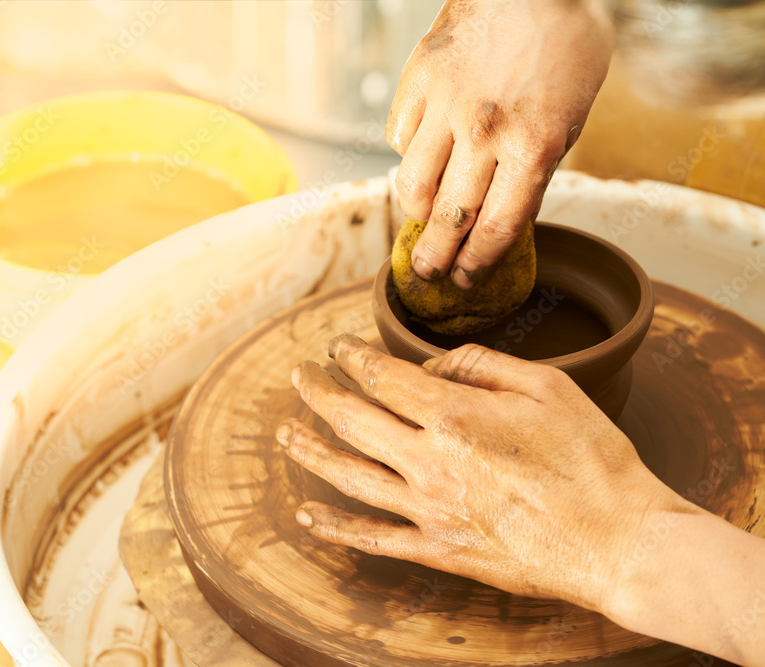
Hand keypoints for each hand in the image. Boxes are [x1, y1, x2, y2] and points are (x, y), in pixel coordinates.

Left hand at [276, 334, 687, 613]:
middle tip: (299, 377)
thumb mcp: (548, 386)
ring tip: (284, 434)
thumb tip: (433, 368)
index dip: (352, 358)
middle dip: (318, 393)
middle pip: (352, 420)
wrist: (619, 541)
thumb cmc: (592, 459)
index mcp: (454, 416)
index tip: (337, 349)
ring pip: (348, 476)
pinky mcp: (438, 550)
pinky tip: (306, 515)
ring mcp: (428, 510)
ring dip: (309, 450)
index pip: (382, 377)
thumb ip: (482, 365)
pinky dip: (334, 527)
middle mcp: (429, 462)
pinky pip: (372, 538)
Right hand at [387, 0, 612, 286]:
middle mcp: (486, 132)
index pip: (495, 229)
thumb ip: (534, 169)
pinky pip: (399, 138)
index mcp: (534, 145)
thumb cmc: (564, 46)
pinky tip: (421, 156)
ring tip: (420, 222)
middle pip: (449, 218)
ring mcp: (446, 106)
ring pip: (412, 185)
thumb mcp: (571, 116)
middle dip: (435, 258)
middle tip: (427, 273)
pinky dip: (407, 155)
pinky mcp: (418, 82)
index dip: (476, 265)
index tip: (466, 278)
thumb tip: (500, 215)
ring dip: (415, 214)